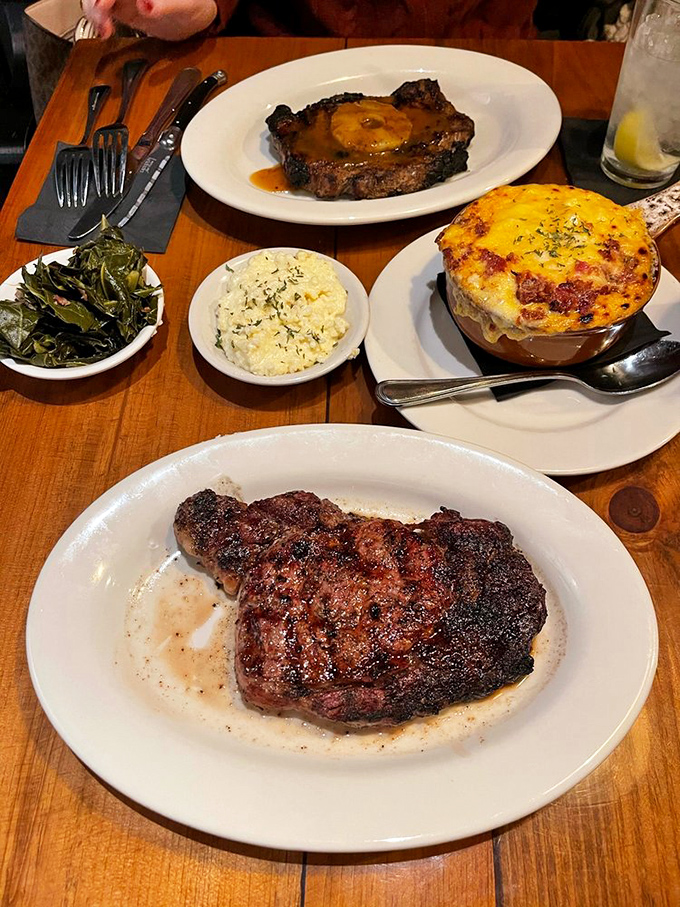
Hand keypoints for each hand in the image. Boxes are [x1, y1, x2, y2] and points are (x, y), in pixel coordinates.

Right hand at [82, 0, 217, 40]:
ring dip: (94, 12)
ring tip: (104, 29)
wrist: (194, 19)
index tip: (103, 5)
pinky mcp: (122, 8)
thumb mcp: (184, 6)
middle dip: (95, 2)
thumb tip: (146, 5)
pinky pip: (101, 10)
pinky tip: (105, 31)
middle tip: (102, 19)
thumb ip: (165, 6)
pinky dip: (98, 20)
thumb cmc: (193, 5)